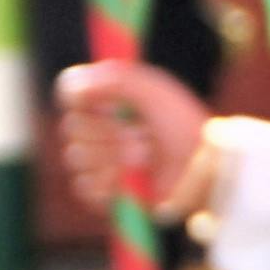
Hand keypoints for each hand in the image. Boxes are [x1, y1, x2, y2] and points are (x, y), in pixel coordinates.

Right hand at [49, 59, 209, 217]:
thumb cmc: (182, 126)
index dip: (80, 98)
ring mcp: (98, 161)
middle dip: (105, 133)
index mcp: (108, 99)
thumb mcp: (153, 90)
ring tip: (143, 158)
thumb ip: (113, 79)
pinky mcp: (102, 191)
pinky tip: (129, 179)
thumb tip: (75, 83)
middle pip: (70, 126)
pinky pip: (83, 185)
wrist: (201, 169)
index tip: (105, 104)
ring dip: (111, 157)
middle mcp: (98, 127)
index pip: (69, 92)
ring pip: (75, 157)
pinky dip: (107, 181)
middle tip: (139, 136)